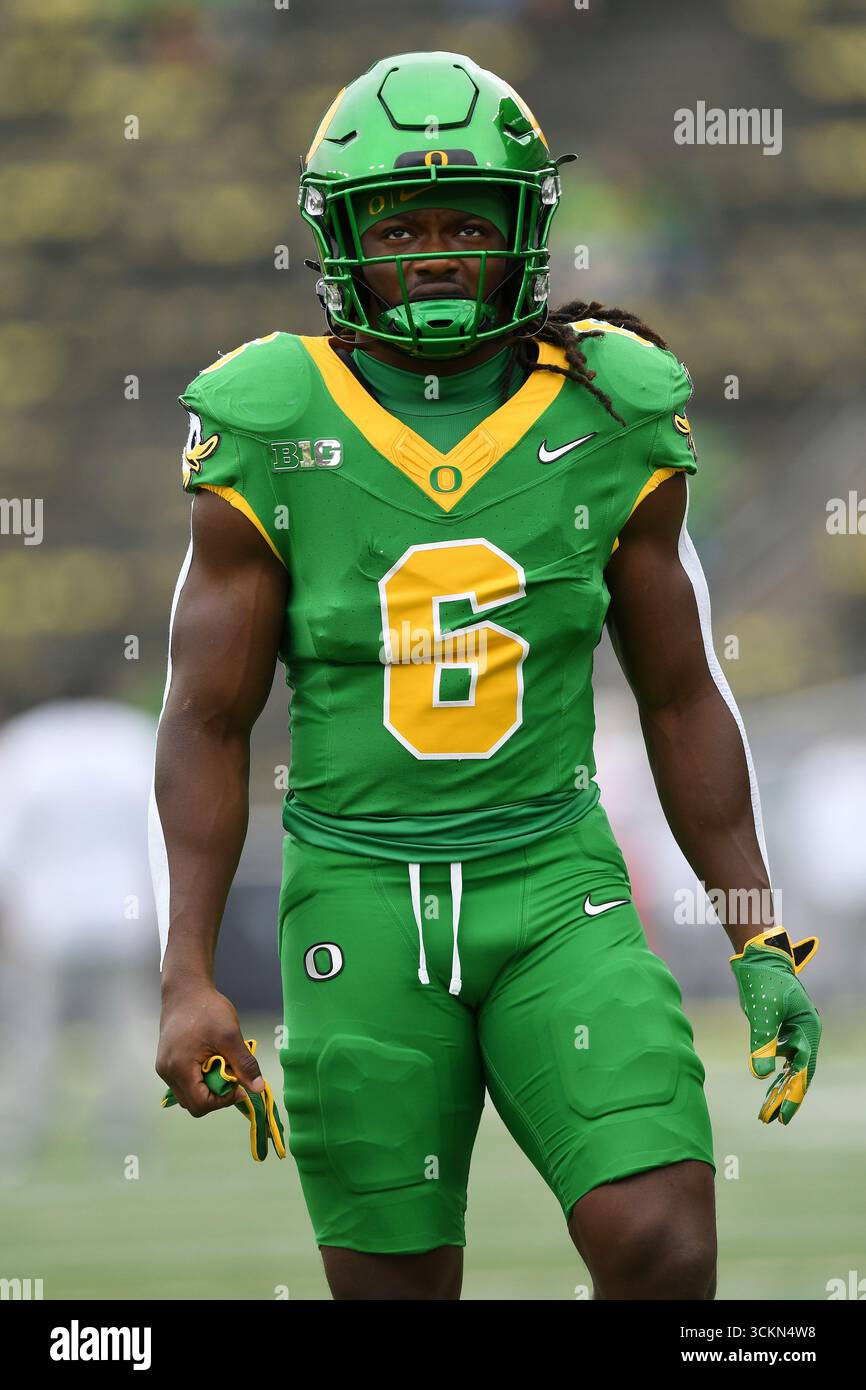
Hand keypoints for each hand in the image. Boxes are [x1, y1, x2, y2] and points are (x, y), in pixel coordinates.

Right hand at [156, 980, 263, 1117]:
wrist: (186, 989)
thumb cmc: (207, 1009)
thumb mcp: (230, 1036)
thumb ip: (244, 1064)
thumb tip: (258, 1088)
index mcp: (179, 1068)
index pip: (200, 1104)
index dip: (223, 1101)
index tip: (239, 1085)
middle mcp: (167, 1072)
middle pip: (193, 1103)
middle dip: (216, 1096)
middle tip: (232, 1075)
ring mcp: (164, 1068)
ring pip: (188, 1094)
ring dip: (208, 1088)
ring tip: (222, 1066)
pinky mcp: (167, 1062)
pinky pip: (184, 1082)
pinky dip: (200, 1079)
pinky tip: (212, 1060)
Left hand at [730, 928, 820, 1124]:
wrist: (757, 958)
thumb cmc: (763, 981)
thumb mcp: (762, 1013)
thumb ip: (761, 1043)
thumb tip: (759, 1075)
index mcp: (808, 1028)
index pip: (802, 1070)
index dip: (792, 1096)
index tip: (782, 1117)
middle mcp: (805, 1032)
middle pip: (797, 1073)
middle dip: (785, 1097)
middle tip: (771, 1121)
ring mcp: (794, 1031)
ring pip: (789, 1067)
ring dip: (778, 1087)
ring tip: (766, 1112)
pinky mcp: (782, 1029)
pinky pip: (780, 1057)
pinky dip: (773, 1072)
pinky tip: (766, 1085)